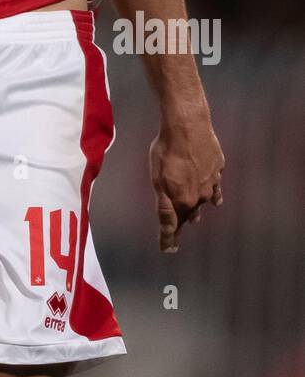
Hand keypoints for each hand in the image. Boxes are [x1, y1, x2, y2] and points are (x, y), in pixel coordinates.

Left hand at [149, 112, 223, 253]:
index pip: (175, 225)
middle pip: (190, 213)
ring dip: (198, 209)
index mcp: (184, 200)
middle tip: (179, 229)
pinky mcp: (218, 167)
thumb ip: (164, 208)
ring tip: (195, 218)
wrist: (188, 126)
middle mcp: (201, 196)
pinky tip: (215, 198)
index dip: (170, 239)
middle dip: (183, 222)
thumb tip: (168, 232)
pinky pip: (216, 186)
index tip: (167, 250)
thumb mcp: (158, 180)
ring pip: (205, 202)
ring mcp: (212, 182)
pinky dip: (214, 194)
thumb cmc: (167, 151)